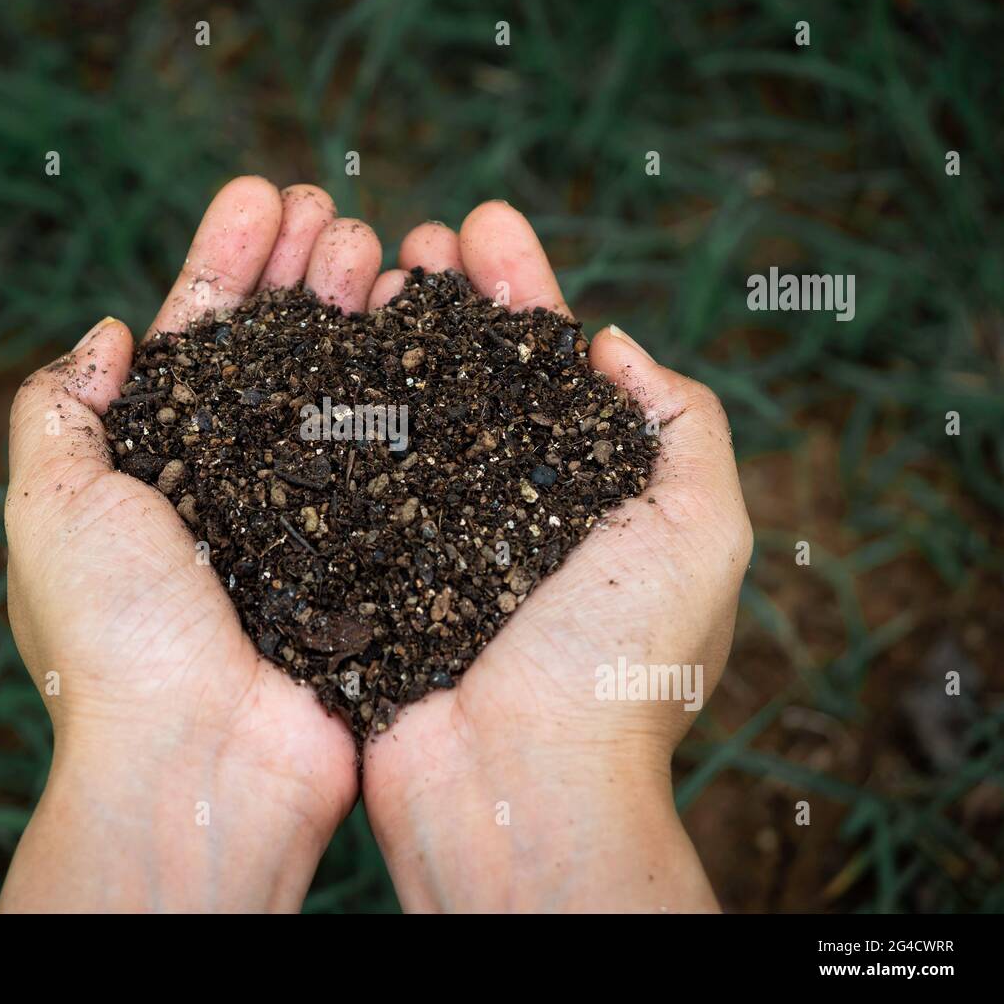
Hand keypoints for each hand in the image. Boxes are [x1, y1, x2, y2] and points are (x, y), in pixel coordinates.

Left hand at [0, 177, 385, 911]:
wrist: (203, 762)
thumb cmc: (115, 638)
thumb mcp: (49, 508)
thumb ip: (59, 411)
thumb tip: (104, 335)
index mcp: (155, 467)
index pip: (196, 340)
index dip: (226, 265)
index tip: (262, 197)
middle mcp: (237, 484)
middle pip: (276, 348)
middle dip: (299, 268)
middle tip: (334, 208)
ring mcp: (312, 515)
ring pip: (340, 385)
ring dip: (354, 305)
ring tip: (379, 242)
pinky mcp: (371, 550)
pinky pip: (395, 448)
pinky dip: (408, 380)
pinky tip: (425, 320)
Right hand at [360, 202, 753, 911]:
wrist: (518, 783)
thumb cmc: (617, 663)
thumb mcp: (702, 530)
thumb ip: (682, 425)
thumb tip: (613, 346)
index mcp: (580, 489)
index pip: (547, 364)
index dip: (519, 290)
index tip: (486, 227)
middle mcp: (498, 504)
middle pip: (464, 373)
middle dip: (442, 298)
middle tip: (414, 238)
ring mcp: (422, 533)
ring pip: (396, 410)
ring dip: (378, 334)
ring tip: (354, 265)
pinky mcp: (359, 568)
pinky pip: (338, 473)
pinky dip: (325, 408)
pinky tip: (306, 348)